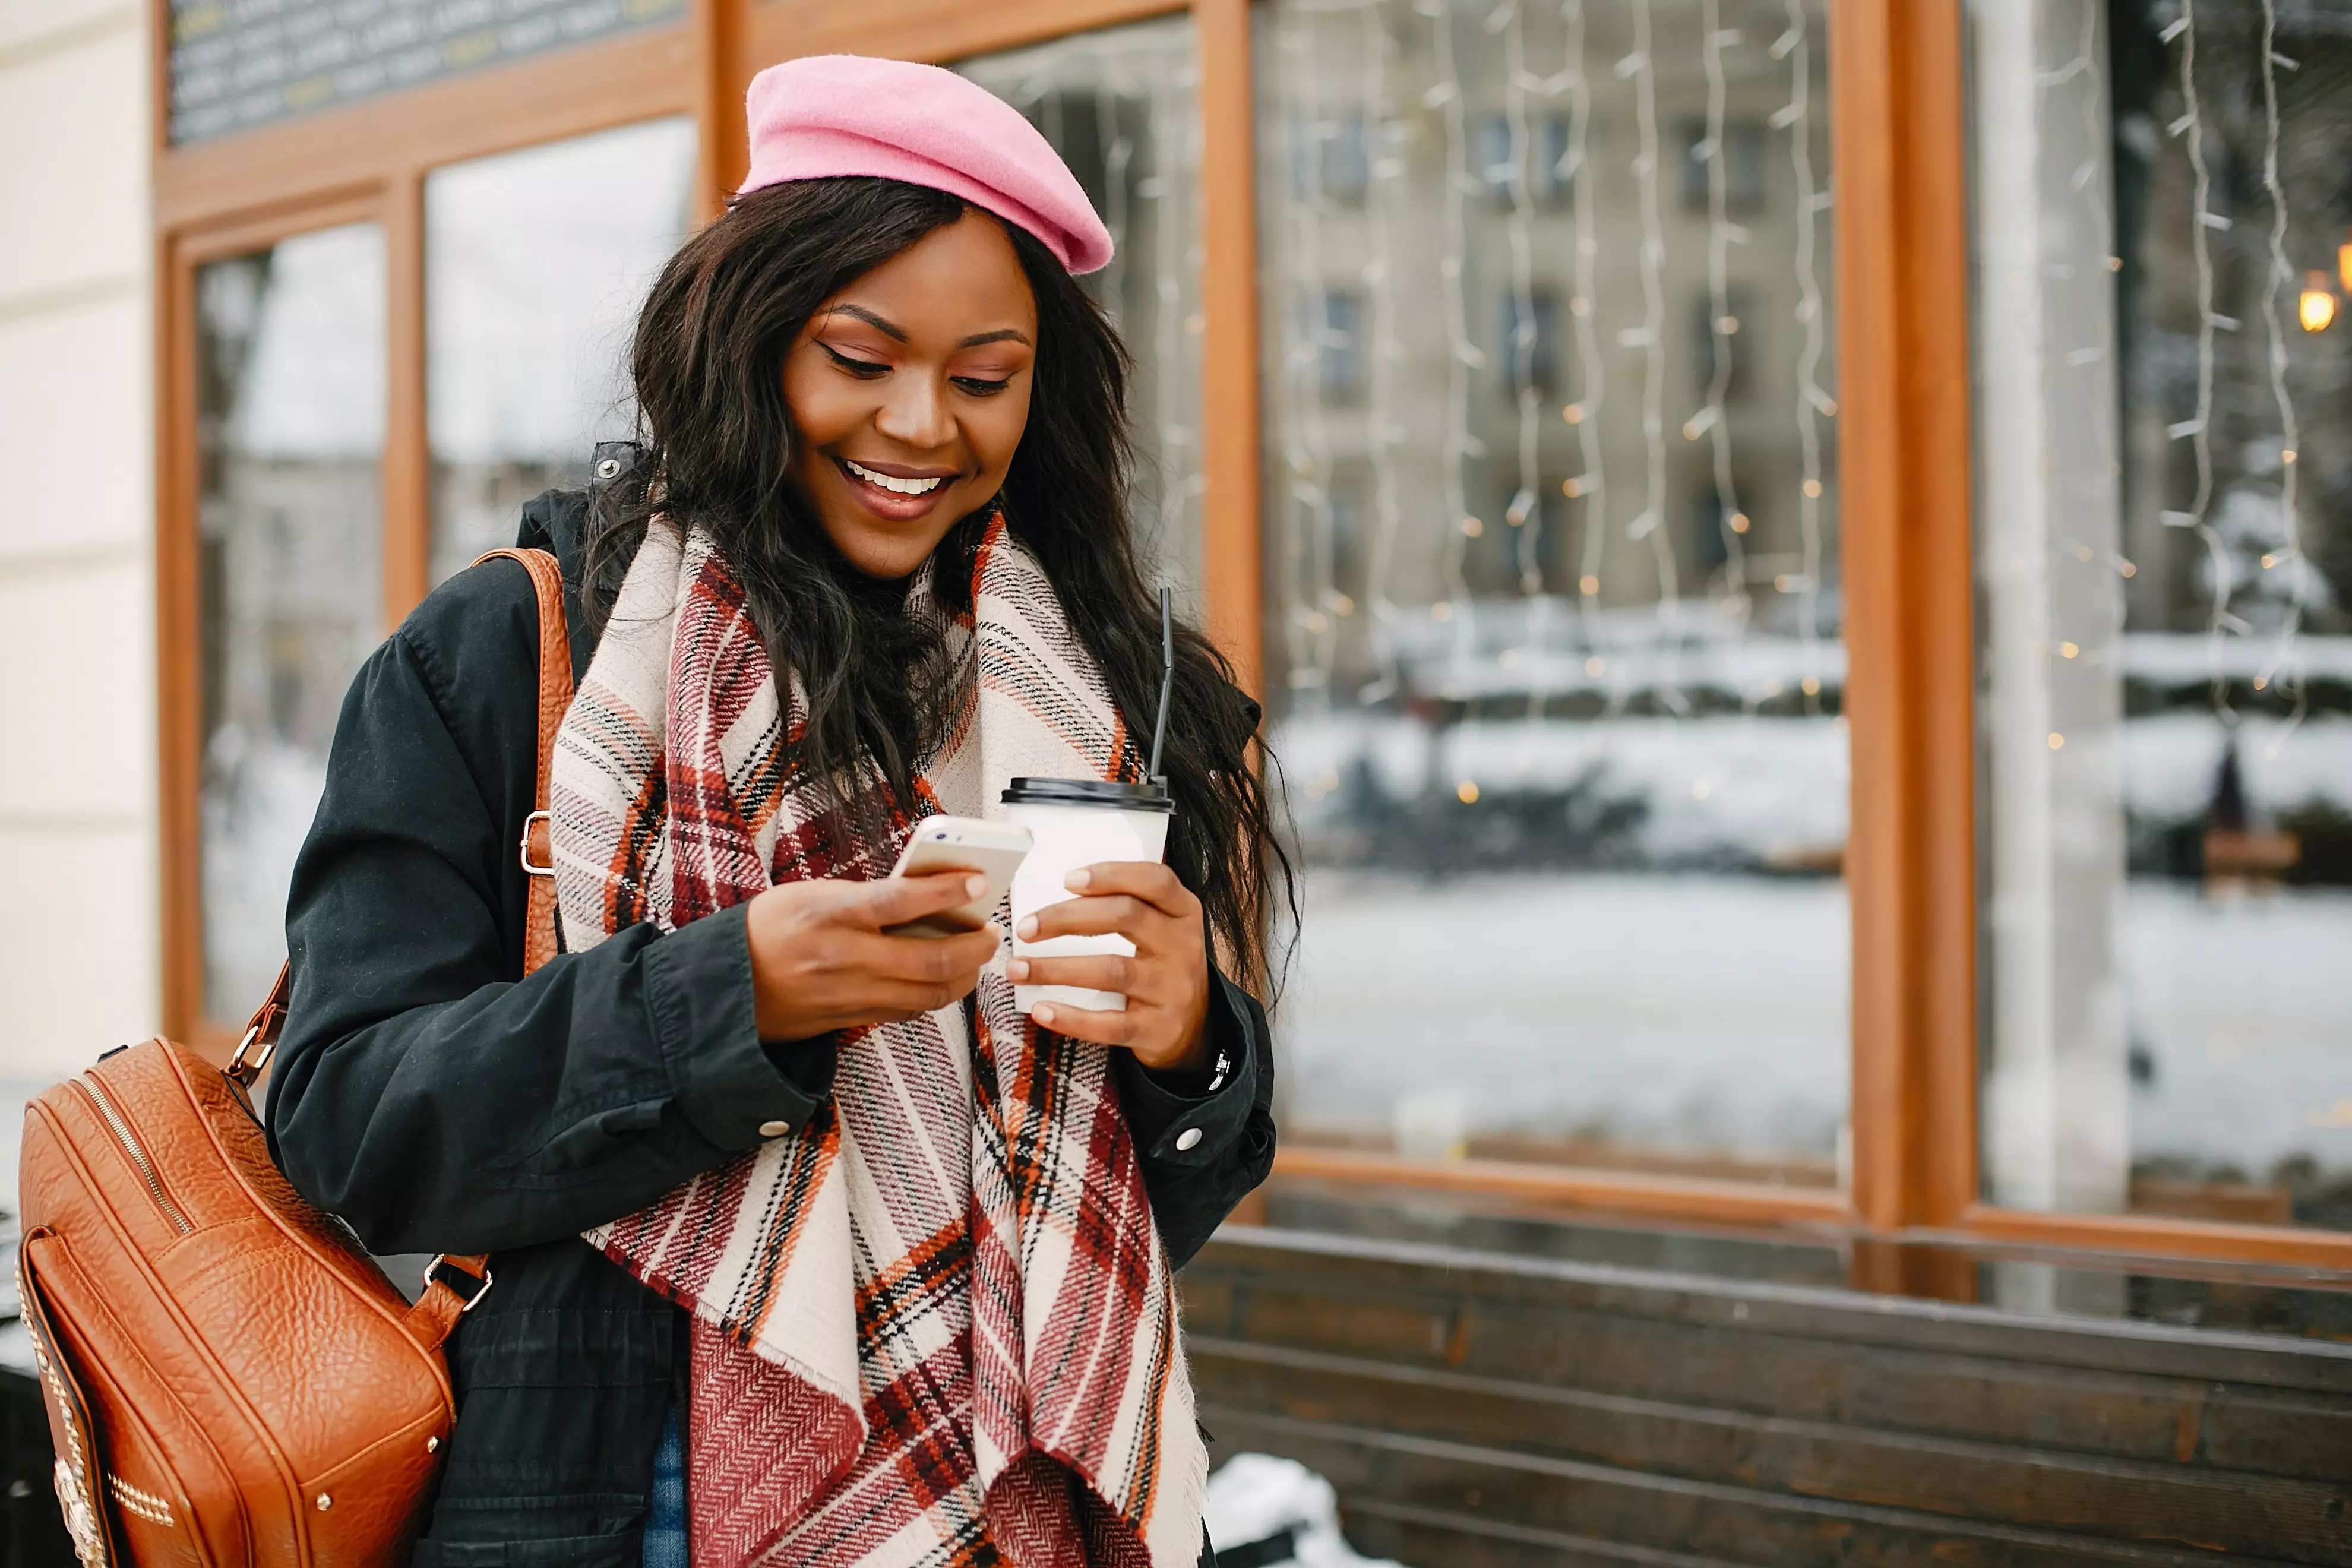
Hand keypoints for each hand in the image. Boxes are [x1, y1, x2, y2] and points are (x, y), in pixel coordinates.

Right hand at [745, 872, 1001, 1039]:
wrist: (726, 985)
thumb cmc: (770, 929)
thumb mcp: (812, 894)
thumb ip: (866, 897)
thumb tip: (925, 896)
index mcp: (831, 914)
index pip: (901, 900)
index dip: (946, 890)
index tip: (978, 881)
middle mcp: (844, 957)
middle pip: (930, 958)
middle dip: (974, 946)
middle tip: (991, 932)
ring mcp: (850, 994)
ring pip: (928, 993)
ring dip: (964, 976)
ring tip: (976, 958)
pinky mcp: (851, 1019)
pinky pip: (907, 1010)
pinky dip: (934, 995)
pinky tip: (945, 980)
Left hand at [1008, 862, 1209, 1073]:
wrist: (1194, 1026)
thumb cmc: (1160, 965)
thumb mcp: (1160, 928)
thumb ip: (1125, 908)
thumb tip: (1053, 898)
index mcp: (1183, 912)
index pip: (1155, 881)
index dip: (1111, 875)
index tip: (1066, 879)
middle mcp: (1183, 947)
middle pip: (1126, 917)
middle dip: (1067, 918)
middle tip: (1026, 927)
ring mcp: (1173, 989)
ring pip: (1112, 970)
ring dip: (1057, 968)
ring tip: (1017, 969)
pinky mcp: (1158, 1028)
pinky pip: (1111, 1024)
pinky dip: (1072, 1018)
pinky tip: (1041, 1010)